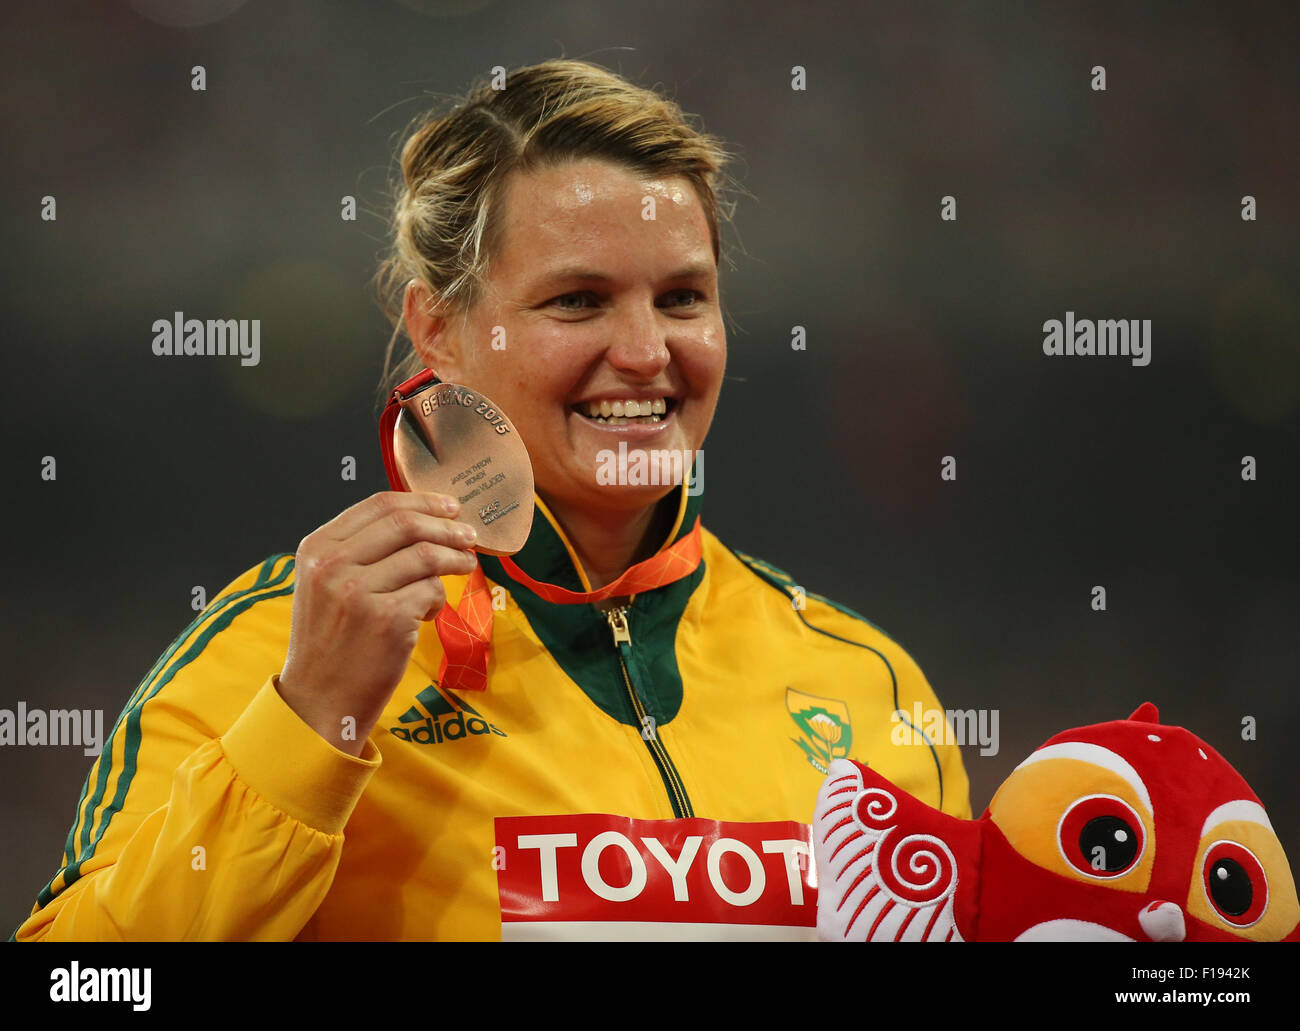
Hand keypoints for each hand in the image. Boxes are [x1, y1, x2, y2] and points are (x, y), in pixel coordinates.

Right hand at [277, 491, 478, 754]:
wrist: (319, 701)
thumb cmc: (331, 644)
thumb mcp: (326, 586)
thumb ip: (359, 552)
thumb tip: (420, 521)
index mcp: (317, 549)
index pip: (378, 504)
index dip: (422, 501)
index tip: (450, 508)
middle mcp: (333, 565)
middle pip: (406, 523)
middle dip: (447, 526)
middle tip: (470, 536)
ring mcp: (358, 591)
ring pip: (425, 555)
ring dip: (454, 559)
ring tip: (465, 568)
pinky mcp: (387, 619)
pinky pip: (431, 591)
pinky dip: (438, 600)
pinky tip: (428, 614)